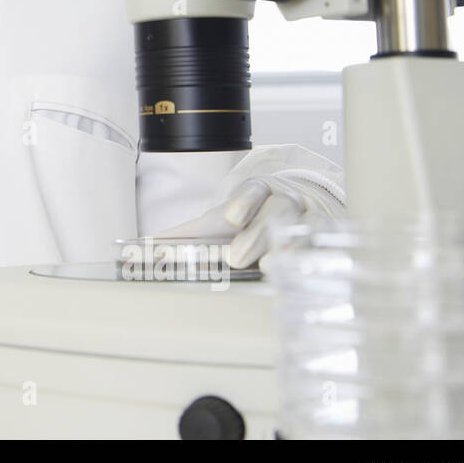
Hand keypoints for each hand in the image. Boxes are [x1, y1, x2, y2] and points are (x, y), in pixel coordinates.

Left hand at [151, 144, 345, 269]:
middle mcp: (285, 201)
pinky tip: (294, 273)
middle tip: (236, 256)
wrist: (288, 214)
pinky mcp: (320, 239)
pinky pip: (319, 247)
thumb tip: (143, 246)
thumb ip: (185, 234)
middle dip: (256, 234)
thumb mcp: (217, 222)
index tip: (230, 218)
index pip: (253, 190)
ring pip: (301, 227)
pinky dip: (307, 259)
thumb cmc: (248, 219)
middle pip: (277, 211)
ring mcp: (306, 219)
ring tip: (266, 267)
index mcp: (257, 190)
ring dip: (283, 248)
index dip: (243, 202)